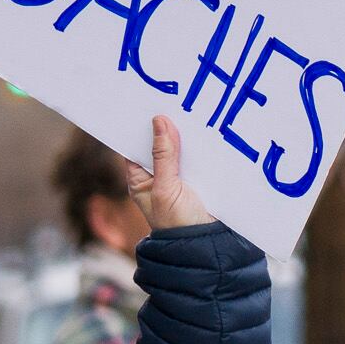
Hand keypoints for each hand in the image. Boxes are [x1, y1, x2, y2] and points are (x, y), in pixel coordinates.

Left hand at [121, 113, 211, 235]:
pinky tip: (209, 129)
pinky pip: (200, 156)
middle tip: (172, 97)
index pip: (135, 146)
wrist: (208, 245)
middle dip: (167, 126)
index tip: (146, 102)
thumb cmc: (177, 224)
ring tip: (192, 108)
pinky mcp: (202, 178)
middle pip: (160, 144)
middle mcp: (159, 176)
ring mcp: (181, 176)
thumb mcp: (166, 188)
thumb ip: (164, 156)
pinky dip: (204, 146)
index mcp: (141, 179)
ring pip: (182, 149)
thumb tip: (160, 121)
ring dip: (188, 135)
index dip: (140, 126)